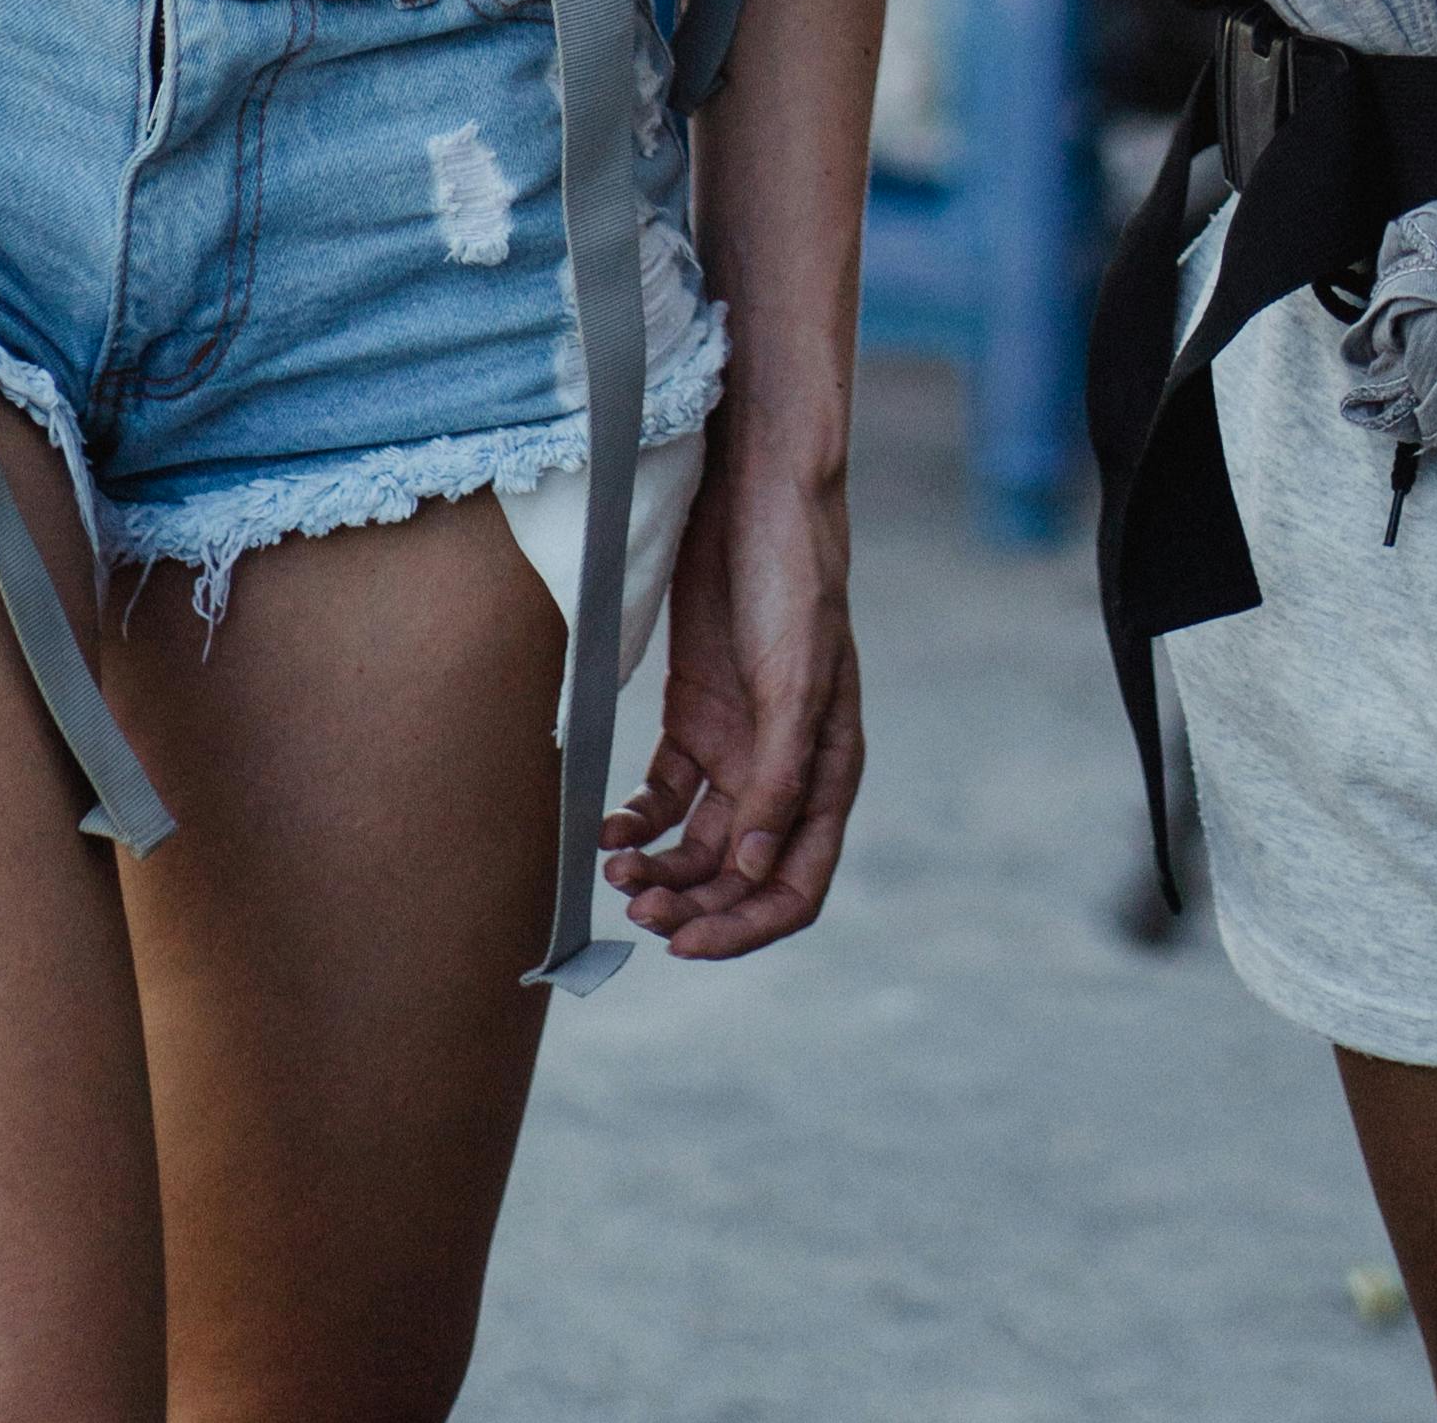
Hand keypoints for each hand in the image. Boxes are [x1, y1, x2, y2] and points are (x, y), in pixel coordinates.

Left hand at [601, 408, 862, 954]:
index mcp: (826, 770)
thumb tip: (752, 872)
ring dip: (659, 867)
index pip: (794, 883)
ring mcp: (738, 744)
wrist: (754, 492)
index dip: (744, 925)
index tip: (685, 943)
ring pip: (697, 842)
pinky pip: (666, 794)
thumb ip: (777, 776)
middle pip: (738, 875)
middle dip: (692, 904)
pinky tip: (610, 825)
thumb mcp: (794, 678)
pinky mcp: (696, 715)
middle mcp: (783, 770)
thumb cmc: (792, 577)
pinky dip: (638, 818)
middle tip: (636, 909)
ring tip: (616, 871)